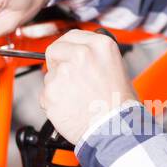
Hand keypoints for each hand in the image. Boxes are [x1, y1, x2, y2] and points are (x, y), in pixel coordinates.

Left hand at [40, 30, 136, 146]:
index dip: (67, 48)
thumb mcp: (117, 69)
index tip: (66, 56)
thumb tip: (80, 56)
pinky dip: (54, 103)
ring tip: (77, 100)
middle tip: (69, 80)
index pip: (71, 36)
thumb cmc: (120, 106)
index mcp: (100, 45)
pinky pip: (45, 95)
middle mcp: (81, 54)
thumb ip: (95, 58)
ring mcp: (64, 72)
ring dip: (58, 87)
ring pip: (49, 75)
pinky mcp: (51, 91)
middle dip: (57, 64)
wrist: (115, 129)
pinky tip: (70, 109)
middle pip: (54, 51)